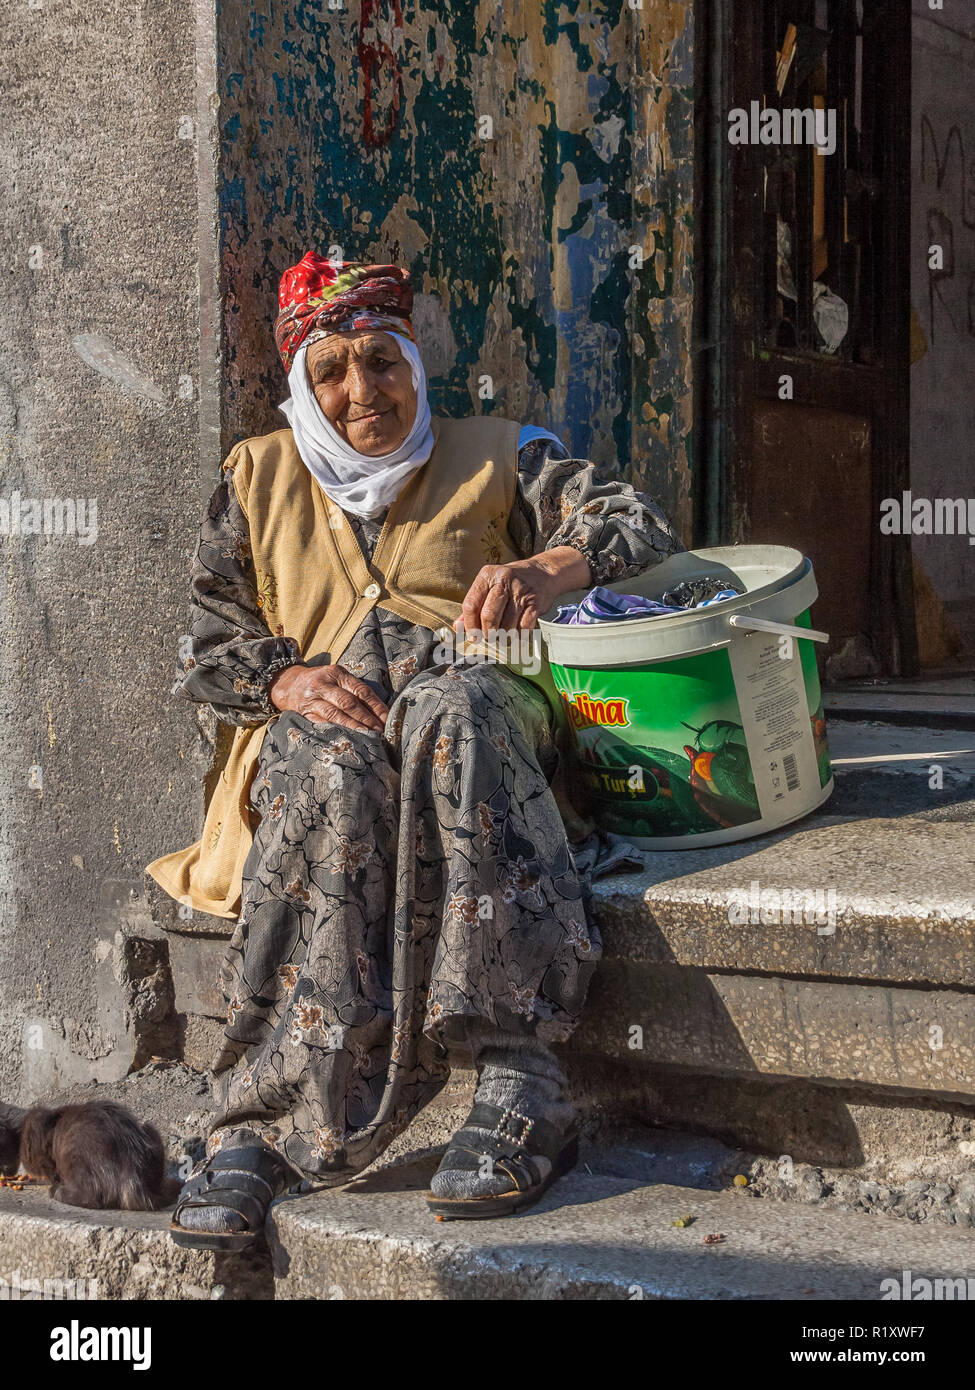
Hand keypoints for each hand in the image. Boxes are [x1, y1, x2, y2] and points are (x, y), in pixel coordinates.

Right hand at [268, 663, 388, 731]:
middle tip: (379, 730)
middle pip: (348, 703)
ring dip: (352, 726)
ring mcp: (313, 699)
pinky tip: (347, 738)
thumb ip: (354, 690)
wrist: (289, 684)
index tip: (386, 718)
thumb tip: (378, 710)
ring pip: (335, 714)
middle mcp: (324, 685)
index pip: (360, 690)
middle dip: (366, 718)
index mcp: (336, 673)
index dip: (375, 705)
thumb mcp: (337, 678)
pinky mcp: (305, 713)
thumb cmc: (322, 682)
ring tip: (367, 736)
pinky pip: (322, 724)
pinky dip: (336, 731)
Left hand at [456, 546, 591, 636]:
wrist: (543, 573)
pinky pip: (523, 628)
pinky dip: (518, 636)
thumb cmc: (510, 583)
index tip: (472, 636)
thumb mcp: (489, 587)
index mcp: (487, 576)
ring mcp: (521, 591)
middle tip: (489, 638)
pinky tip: (516, 634)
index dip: (469, 625)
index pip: (471, 604)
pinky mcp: (535, 603)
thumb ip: (473, 606)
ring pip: (506, 625)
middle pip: (488, 616)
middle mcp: (504, 580)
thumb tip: (458, 627)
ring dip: (503, 637)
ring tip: (503, 637)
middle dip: (487, 634)